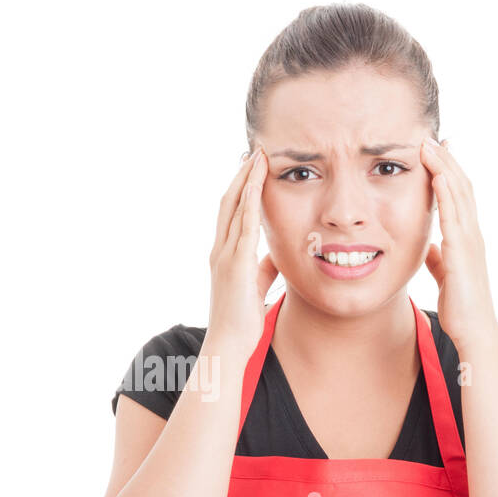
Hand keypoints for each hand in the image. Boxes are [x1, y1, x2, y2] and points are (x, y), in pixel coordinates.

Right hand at [207, 146, 279, 354]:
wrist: (228, 345)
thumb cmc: (242, 322)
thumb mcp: (257, 287)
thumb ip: (265, 268)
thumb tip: (277, 254)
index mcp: (224, 255)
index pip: (231, 213)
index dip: (241, 188)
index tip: (253, 167)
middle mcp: (220, 251)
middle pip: (229, 202)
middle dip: (242, 175)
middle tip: (255, 151)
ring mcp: (225, 256)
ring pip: (235, 208)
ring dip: (246, 180)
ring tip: (258, 157)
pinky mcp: (235, 265)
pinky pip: (244, 227)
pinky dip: (250, 202)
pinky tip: (258, 184)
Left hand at [420, 137, 497, 347]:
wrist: (473, 331)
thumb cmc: (461, 306)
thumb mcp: (444, 275)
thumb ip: (437, 259)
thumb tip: (427, 248)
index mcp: (466, 237)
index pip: (458, 196)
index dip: (447, 172)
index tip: (435, 151)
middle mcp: (472, 234)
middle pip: (461, 187)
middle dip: (445, 161)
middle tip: (430, 137)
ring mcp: (470, 242)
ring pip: (459, 196)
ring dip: (445, 168)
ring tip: (430, 146)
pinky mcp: (463, 253)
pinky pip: (454, 218)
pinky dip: (446, 195)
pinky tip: (438, 177)